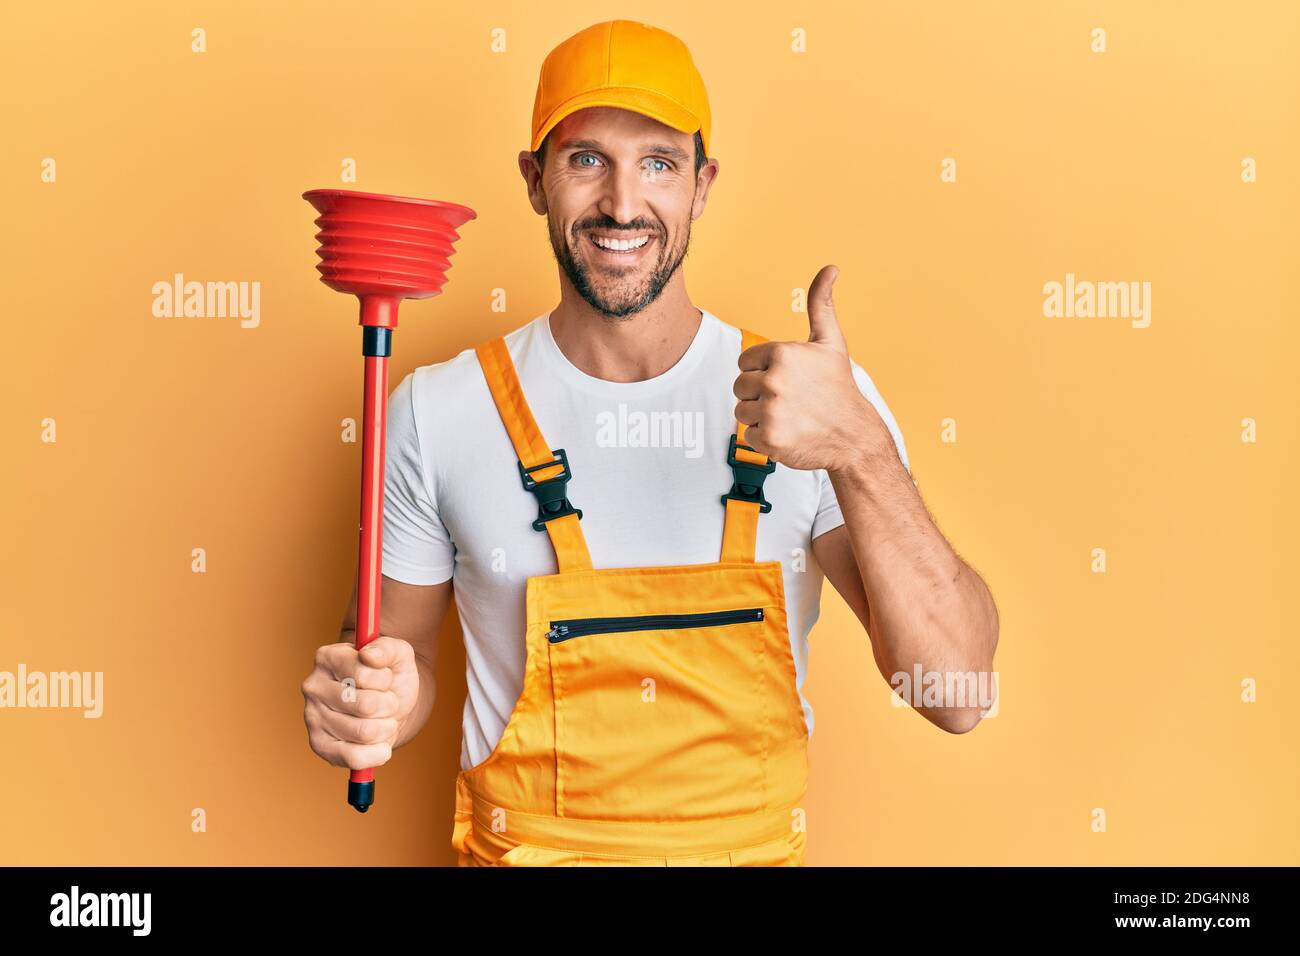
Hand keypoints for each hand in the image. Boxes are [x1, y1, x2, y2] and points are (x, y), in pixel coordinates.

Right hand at [301, 636, 419, 770]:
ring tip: (382, 719)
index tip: (384, 677)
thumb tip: (369, 655)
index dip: (385, 679)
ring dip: (386, 727)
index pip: (364, 674)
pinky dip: (377, 753)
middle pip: (366, 706)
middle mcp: (313, 686)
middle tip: (386, 701)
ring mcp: (312, 717)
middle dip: (389, 705)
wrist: (391, 705)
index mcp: (328, 657)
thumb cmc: (391, 677)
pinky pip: (354, 757)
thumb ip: (388, 648)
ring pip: (365, 732)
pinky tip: (379, 742)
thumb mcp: (398, 655)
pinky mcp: (319, 745)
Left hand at [733, 265, 891, 471]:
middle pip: (740, 386)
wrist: (854, 436)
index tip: (788, 380)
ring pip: (741, 411)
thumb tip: (830, 268)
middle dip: (760, 394)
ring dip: (760, 417)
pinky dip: (765, 439)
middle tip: (790, 401)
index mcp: (782, 353)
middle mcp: (774, 380)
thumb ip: (820, 304)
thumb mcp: (830, 342)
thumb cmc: (839, 388)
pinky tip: (789, 433)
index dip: (763, 371)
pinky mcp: (769, 438)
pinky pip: (749, 435)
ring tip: (789, 416)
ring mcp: (771, 411)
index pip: (745, 362)